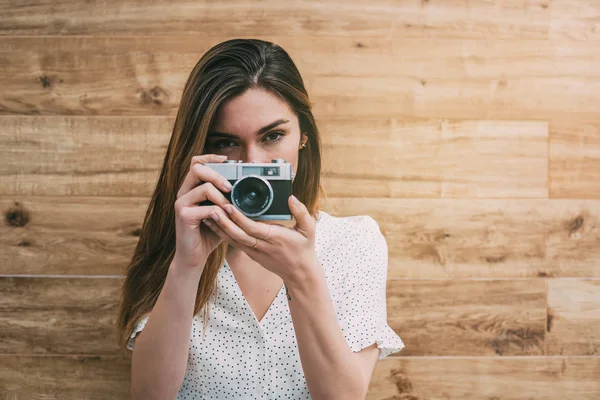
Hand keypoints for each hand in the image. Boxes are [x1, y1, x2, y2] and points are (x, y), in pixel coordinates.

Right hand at [172, 154, 232, 269]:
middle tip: (230, 187)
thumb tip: (247, 186)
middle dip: (217, 174)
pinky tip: (223, 219)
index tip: (227, 159)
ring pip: (204, 187)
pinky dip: (219, 212)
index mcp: (192, 188)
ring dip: (222, 196)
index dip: (210, 157)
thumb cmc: (209, 233)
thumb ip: (227, 198)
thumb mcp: (221, 212)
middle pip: (197, 168)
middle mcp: (184, 192)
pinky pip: (205, 208)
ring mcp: (181, 203)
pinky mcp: (183, 216)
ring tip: (230, 207)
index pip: (196, 162)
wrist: (195, 256)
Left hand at [202, 195, 318, 282]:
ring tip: (207, 214)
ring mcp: (254, 252)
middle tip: (211, 208)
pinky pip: (234, 243)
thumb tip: (291, 198)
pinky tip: (214, 224)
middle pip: (238, 234)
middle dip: (223, 222)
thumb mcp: (309, 230)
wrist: (299, 273)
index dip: (239, 218)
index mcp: (275, 238)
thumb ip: (301, 213)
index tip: (228, 206)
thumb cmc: (304, 249)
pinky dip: (223, 233)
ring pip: (233, 240)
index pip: (253, 228)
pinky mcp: (251, 254)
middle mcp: (262, 246)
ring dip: (219, 228)